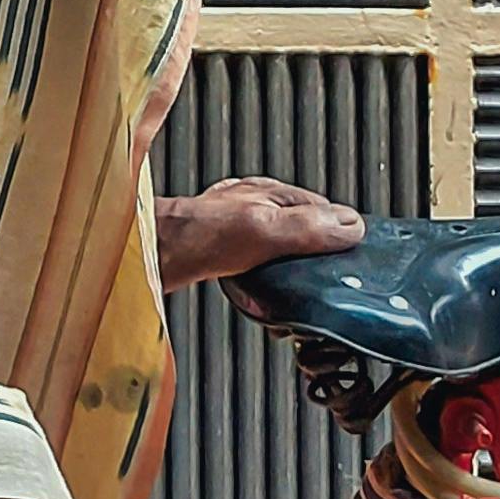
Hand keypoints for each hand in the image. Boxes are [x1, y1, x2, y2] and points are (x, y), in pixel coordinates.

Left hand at [156, 178, 363, 292]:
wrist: (146, 254)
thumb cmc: (195, 236)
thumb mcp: (264, 229)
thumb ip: (308, 227)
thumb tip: (352, 226)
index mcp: (272, 194)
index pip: (326, 213)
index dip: (342, 240)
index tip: (353, 269)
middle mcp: (256, 207)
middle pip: (305, 235)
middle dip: (316, 264)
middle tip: (321, 293)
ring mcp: (237, 229)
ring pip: (282, 256)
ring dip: (290, 281)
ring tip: (293, 303)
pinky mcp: (220, 254)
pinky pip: (258, 272)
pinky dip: (267, 289)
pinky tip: (263, 302)